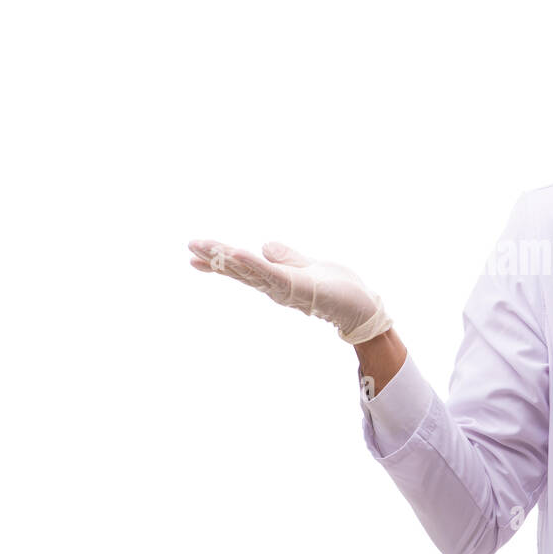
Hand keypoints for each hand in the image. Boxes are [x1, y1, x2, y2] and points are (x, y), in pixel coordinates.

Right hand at [188, 239, 393, 344]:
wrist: (363, 307)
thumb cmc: (339, 289)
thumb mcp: (308, 265)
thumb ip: (287, 257)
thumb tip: (265, 246)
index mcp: (277, 279)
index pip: (242, 267)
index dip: (219, 260)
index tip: (193, 253)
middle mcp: (276, 286)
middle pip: (240, 269)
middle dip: (215, 257)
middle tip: (189, 246)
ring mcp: (285, 288)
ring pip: (250, 271)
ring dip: (226, 259)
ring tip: (202, 247)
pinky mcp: (298, 287)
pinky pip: (271, 275)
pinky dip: (254, 264)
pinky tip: (237, 254)